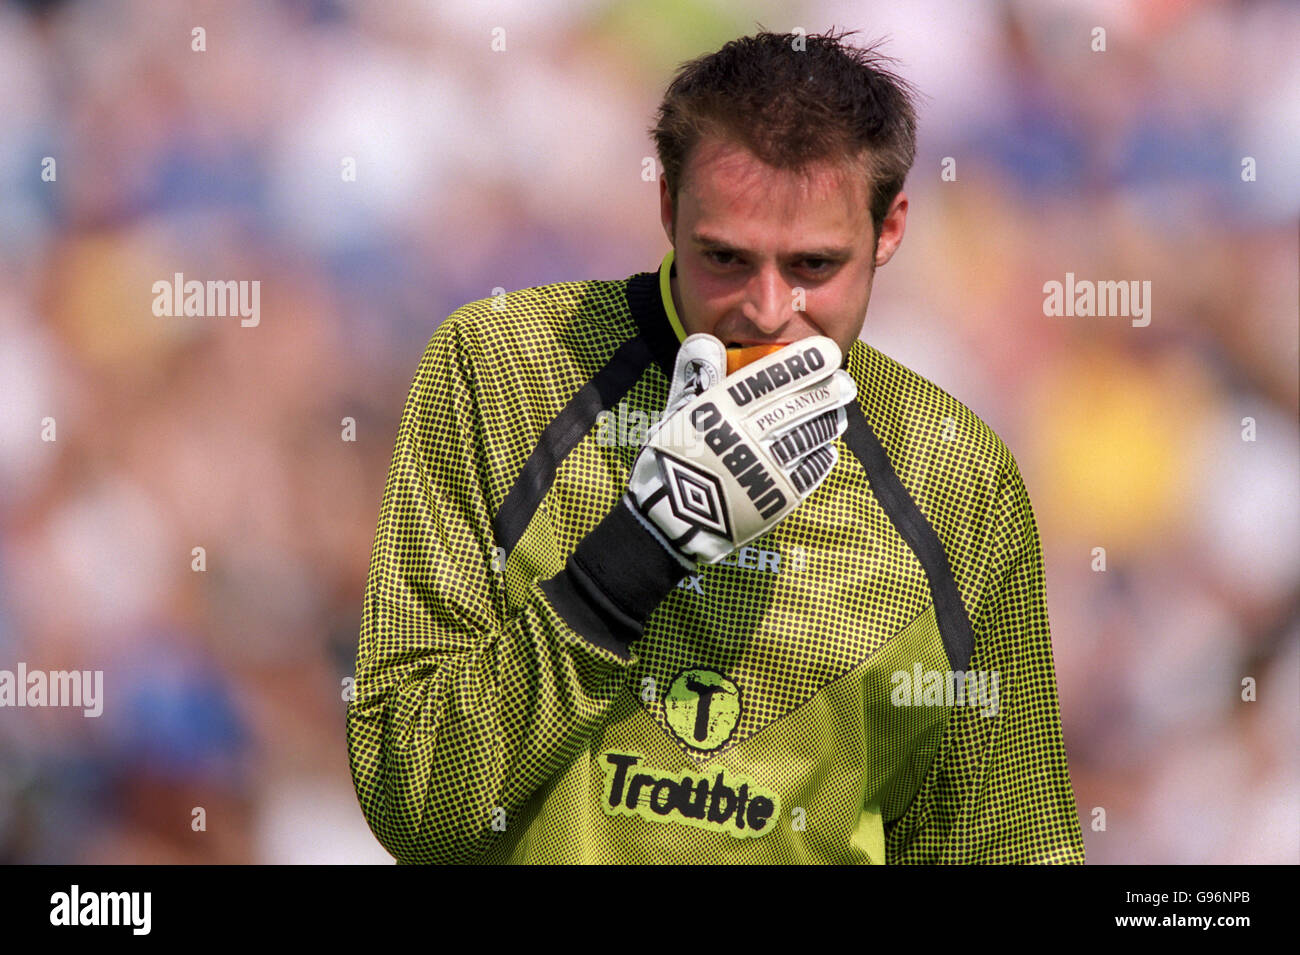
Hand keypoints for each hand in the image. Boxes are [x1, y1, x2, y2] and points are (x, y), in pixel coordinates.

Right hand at [623, 332, 856, 566]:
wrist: (667, 522)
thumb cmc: (667, 461)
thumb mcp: (674, 413)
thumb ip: (693, 376)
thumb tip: (707, 339)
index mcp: (721, 409)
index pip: (772, 377)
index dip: (805, 362)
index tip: (829, 352)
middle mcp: (747, 433)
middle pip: (797, 406)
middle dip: (826, 390)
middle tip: (844, 381)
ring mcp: (764, 466)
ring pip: (807, 436)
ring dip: (827, 421)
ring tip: (839, 412)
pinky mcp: (775, 497)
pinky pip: (807, 471)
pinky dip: (820, 457)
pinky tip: (826, 448)